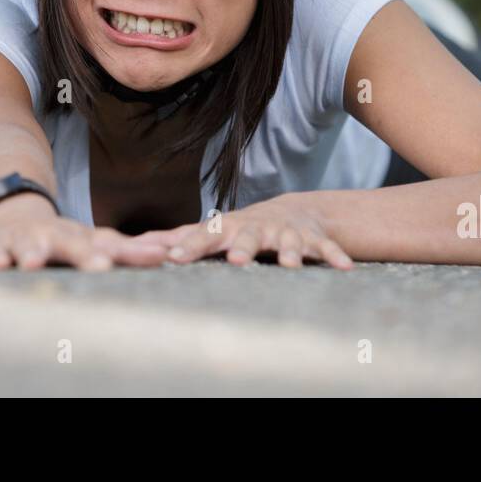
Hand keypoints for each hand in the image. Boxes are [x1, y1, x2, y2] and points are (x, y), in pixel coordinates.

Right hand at [0, 193, 168, 271]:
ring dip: (15, 256)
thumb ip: (130, 251)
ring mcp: (10, 245)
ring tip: (18, 264)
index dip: (95, 256)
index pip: (88, 246)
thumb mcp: (92, 241)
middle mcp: (41, 239)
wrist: (11, 213)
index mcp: (69, 237)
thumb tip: (170, 253)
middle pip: (52, 245)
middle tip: (59, 261)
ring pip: (12, 250)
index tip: (106, 266)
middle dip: (56, 253)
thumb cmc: (60, 238)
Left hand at [129, 196, 353, 268]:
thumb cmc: (239, 229)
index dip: (190, 247)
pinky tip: (345, 269)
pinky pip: (325, 248)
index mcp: (228, 229)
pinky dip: (334, 256)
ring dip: (288, 252)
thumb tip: (136, 246)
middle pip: (247, 238)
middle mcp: (256, 229)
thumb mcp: (210, 231)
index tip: (174, 259)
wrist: (289, 212)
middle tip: (237, 261)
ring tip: (288, 264)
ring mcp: (286, 233)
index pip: (205, 236)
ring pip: (287, 242)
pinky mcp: (312, 239)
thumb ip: (177, 239)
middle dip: (242, 248)